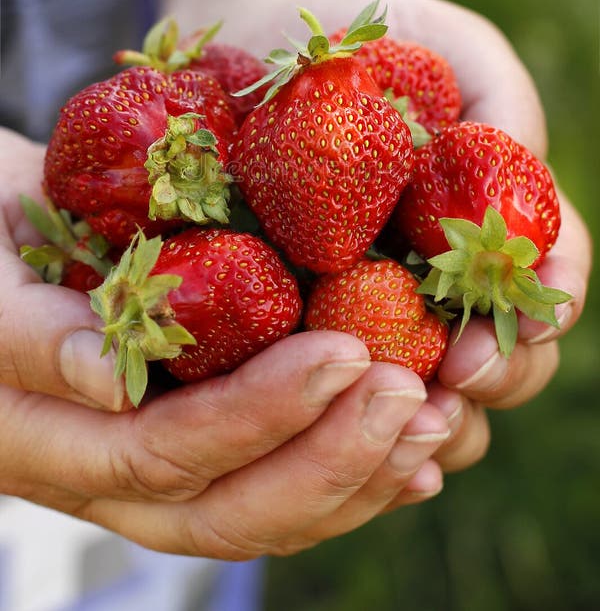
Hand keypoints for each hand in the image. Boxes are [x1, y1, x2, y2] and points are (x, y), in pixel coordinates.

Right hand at [1, 128, 448, 556]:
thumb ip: (28, 331)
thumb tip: (112, 383)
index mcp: (48, 439)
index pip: (163, 453)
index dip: (257, 414)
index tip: (344, 351)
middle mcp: (107, 476)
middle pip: (229, 508)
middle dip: (330, 458)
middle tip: (412, 395)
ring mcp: (154, 467)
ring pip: (264, 511)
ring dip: (359, 475)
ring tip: (437, 420)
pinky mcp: (195, 438)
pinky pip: (277, 483)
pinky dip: (353, 473)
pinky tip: (419, 451)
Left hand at [230, 0, 590, 474]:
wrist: (271, 34)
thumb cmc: (377, 38)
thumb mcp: (456, 49)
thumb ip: (505, 113)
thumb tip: (526, 223)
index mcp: (490, 228)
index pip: (544, 292)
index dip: (536, 323)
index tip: (496, 336)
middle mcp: (440, 280)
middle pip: (494, 361)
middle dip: (483, 389)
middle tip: (441, 400)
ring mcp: (368, 303)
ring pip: (416, 395)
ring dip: (412, 427)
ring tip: (379, 425)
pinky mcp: (292, 310)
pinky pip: (318, 378)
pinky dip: (324, 413)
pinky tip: (309, 429)